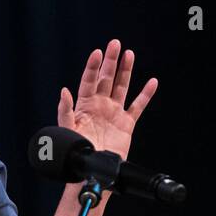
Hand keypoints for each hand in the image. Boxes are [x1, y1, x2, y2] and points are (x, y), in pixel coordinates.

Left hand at [58, 38, 157, 162]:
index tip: (97, 52)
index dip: (92, 66)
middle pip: (106, 78)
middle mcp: (99, 106)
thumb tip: (64, 91)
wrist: (91, 171)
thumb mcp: (66, 131)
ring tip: (129, 54)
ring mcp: (113, 113)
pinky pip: (137, 106)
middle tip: (114, 43)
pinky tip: (152, 82)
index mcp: (84, 106)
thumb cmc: (75, 153)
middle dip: (110, 61)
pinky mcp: (126, 124)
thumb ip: (65, 111)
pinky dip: (145, 95)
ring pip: (121, 87)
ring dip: (125, 71)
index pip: (89, 81)